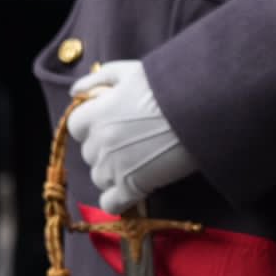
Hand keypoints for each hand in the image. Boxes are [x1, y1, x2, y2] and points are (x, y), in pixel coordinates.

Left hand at [68, 60, 196, 213]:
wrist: (201, 107)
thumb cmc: (168, 85)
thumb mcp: (131, 71)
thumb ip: (99, 78)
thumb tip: (75, 91)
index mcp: (95, 114)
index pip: (77, 126)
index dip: (94, 124)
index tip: (115, 121)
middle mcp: (98, 143)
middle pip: (90, 153)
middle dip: (106, 148)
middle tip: (136, 139)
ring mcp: (112, 168)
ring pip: (100, 177)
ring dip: (114, 172)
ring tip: (142, 159)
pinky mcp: (131, 187)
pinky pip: (111, 204)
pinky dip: (119, 199)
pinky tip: (135, 187)